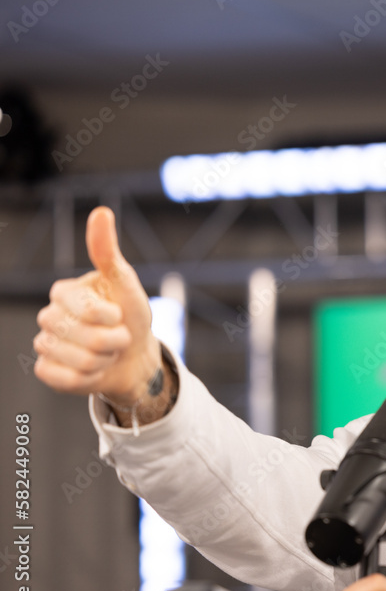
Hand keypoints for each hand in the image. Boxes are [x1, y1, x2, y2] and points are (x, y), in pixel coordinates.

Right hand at [34, 207, 162, 405]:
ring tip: (108, 352)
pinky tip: (94, 369)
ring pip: (77, 360)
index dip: (111, 317)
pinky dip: (88, 378)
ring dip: (104, 360)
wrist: (135, 355)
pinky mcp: (47, 370)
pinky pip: (64, 379)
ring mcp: (45, 343)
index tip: (119, 314)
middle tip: (118, 336)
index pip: (86, 309)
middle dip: (113, 340)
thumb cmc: (131, 315)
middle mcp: (49, 316)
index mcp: (63, 293)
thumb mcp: (125, 283)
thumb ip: (107, 252)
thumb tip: (101, 212)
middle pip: (83, 337)